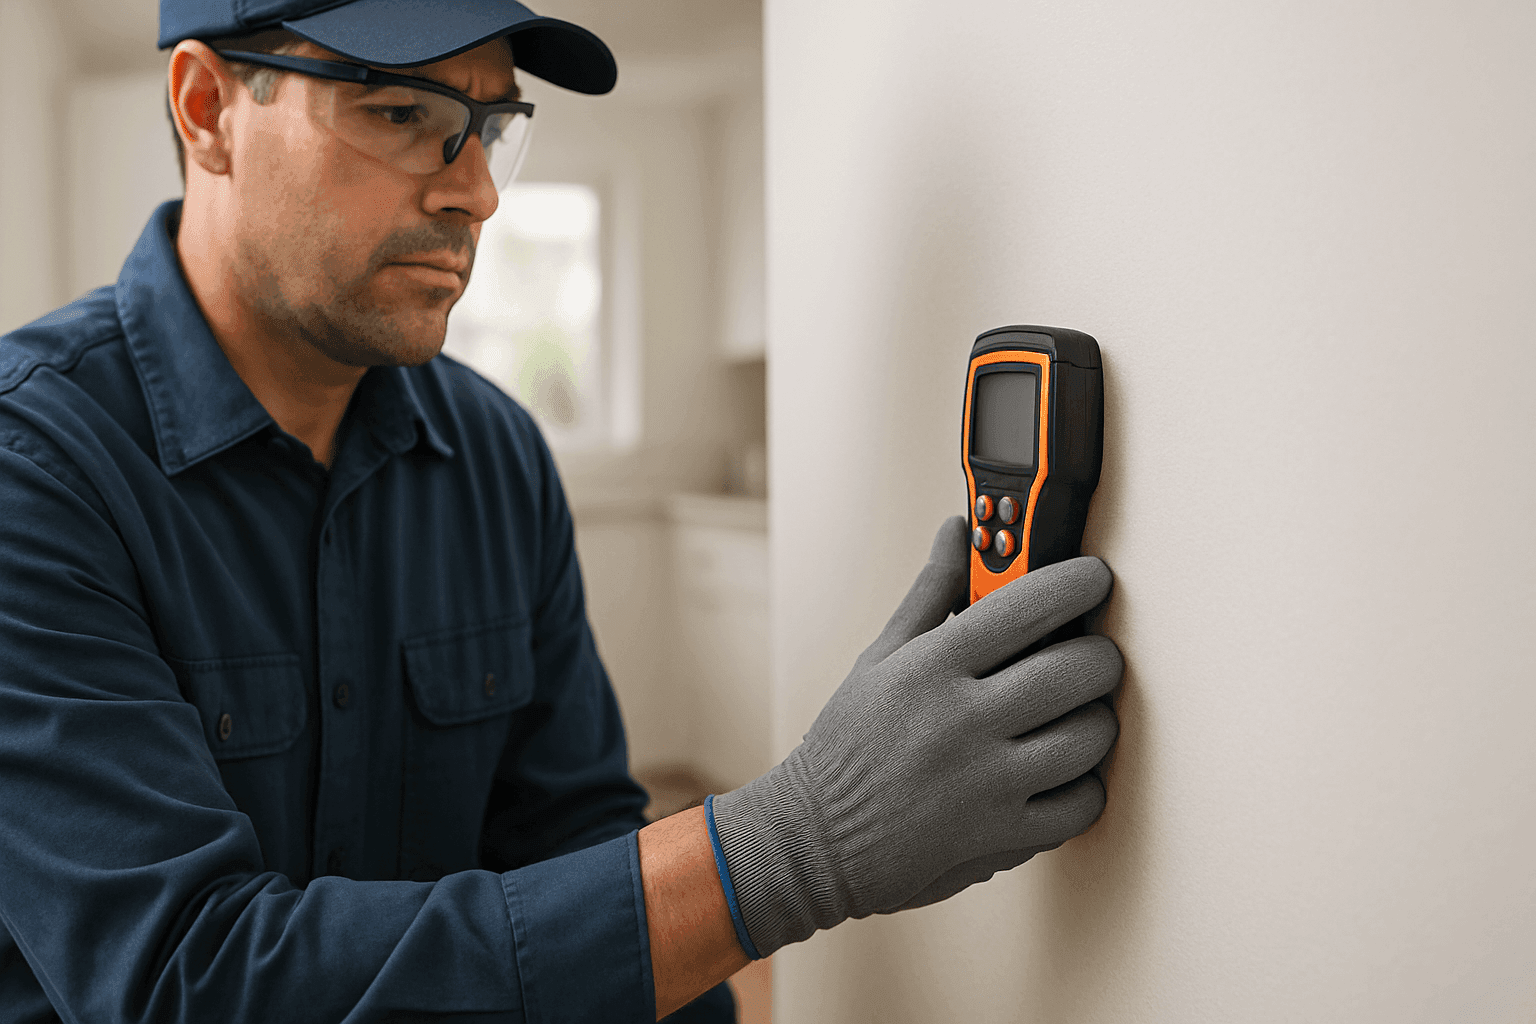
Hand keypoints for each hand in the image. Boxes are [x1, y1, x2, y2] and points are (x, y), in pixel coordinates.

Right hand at [710, 516, 1121, 956]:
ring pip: (1092, 735)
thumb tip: (958, 529)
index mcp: (933, 666)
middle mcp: (963, 721)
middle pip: (1080, 670)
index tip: (1093, 578)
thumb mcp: (880, 658)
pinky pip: (1083, 803)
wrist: (815, 839)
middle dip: (1098, 654)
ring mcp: (987, 783)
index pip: (1029, 605)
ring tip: (1070, 714)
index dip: (1078, 582)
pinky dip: (1083, 785)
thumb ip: (930, 591)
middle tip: (1088, 654)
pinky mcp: (1003, 836)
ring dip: (1094, 719)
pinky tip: (1058, 771)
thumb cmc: (848, 744)